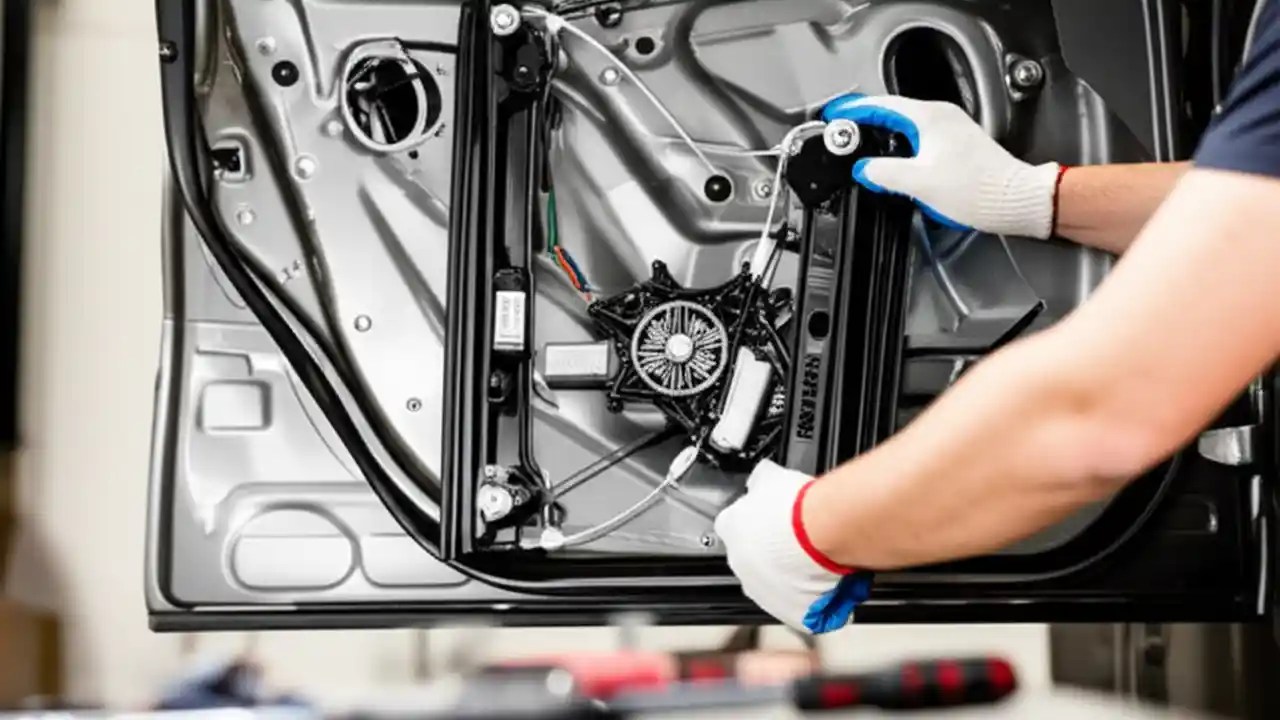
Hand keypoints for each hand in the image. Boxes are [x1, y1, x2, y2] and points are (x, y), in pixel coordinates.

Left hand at [714, 460, 873, 634]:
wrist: (819, 533)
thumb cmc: (795, 508)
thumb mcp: (771, 477)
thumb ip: (761, 479)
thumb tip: (761, 474)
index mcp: (731, 530)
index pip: (735, 527)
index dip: (758, 524)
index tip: (776, 521)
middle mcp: (740, 564)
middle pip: (754, 560)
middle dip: (776, 554)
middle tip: (802, 542)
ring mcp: (762, 591)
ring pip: (776, 587)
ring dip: (794, 577)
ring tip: (820, 562)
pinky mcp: (788, 613)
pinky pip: (801, 610)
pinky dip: (815, 602)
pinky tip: (830, 585)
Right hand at [823, 94, 1062, 238]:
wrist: (1013, 199)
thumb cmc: (974, 188)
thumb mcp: (918, 182)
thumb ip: (883, 172)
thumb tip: (863, 168)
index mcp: (928, 117)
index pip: (881, 105)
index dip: (854, 110)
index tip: (836, 115)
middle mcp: (942, 116)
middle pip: (894, 111)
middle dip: (867, 120)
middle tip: (845, 131)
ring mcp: (952, 129)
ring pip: (908, 125)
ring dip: (885, 133)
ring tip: (864, 144)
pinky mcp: (958, 144)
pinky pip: (921, 137)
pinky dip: (902, 143)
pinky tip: (896, 159)